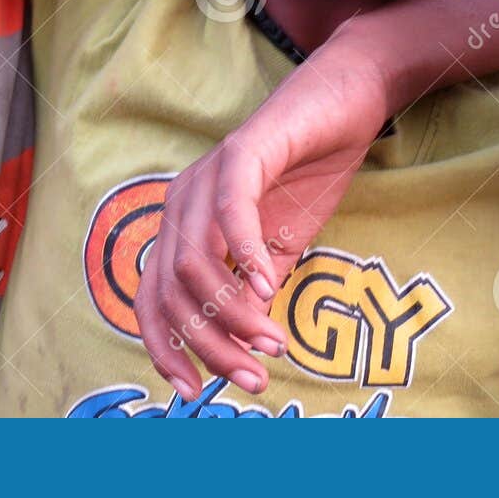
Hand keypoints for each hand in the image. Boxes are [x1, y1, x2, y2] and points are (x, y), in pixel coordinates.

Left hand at [132, 31, 391, 400]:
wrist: (346, 103)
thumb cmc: (311, 173)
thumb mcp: (280, 249)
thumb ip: (255, 293)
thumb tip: (243, 348)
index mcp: (183, 225)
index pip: (152, 299)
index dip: (164, 348)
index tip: (193, 394)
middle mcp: (181, 200)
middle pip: (171, 290)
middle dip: (209, 344)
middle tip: (253, 377)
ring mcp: (206, 174)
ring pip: (194, 260)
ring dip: (232, 311)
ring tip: (271, 340)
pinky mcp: (242, 151)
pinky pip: (230, 211)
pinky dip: (247, 255)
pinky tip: (271, 287)